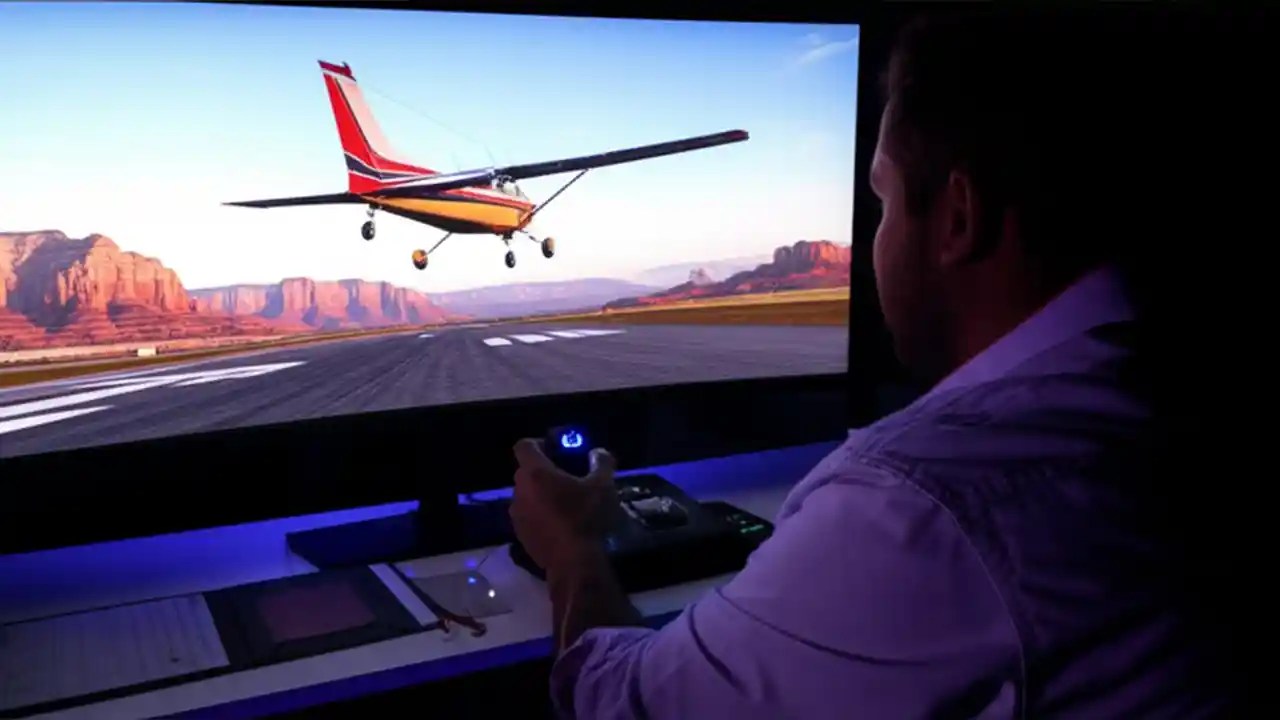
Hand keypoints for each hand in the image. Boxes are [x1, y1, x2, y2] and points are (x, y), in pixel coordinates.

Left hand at [509, 438, 617, 571]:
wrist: (573, 561)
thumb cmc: (586, 516)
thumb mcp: (603, 486)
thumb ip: (601, 462)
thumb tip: (598, 453)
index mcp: (535, 472)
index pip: (524, 445)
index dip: (539, 443)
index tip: (556, 450)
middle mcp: (519, 490)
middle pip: (525, 471)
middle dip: (543, 471)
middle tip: (566, 477)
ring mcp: (517, 514)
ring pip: (526, 495)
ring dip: (540, 494)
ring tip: (563, 503)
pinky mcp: (520, 534)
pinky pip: (527, 515)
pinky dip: (539, 514)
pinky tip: (559, 524)